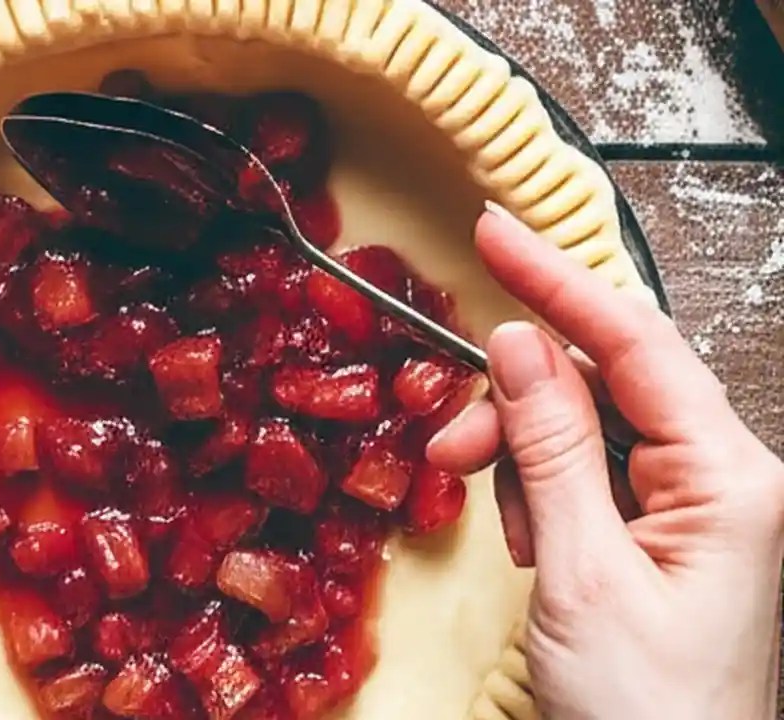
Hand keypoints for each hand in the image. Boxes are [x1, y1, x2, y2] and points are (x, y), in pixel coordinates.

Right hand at [429, 206, 783, 718]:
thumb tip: (518, 348)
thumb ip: (550, 450)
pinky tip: (532, 542)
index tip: (497, 235)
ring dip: (523, 461)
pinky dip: (540, 496)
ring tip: (504, 525)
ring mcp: (693, 508)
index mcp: (730, 482)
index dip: (558, 282)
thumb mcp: (580, 575)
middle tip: (452, 441)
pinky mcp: (662, 533)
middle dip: (518, 405)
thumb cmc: (648, 715)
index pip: (635, 345)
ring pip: (585, 430)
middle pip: (603, 386)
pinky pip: (587, 476)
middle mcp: (723, 482)